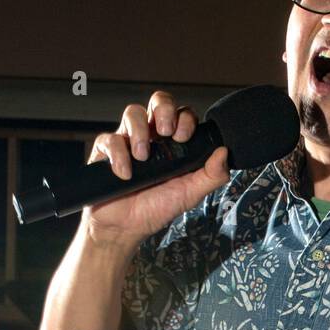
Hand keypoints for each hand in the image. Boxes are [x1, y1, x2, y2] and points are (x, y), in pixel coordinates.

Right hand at [83, 90, 229, 242]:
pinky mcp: (106, 151)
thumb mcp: (190, 194)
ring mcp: (128, 141)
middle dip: (164, 109)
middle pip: (158, 101)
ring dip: (140, 132)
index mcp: (172, 144)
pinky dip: (118, 155)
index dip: (185, 118)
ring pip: (132, 112)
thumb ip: (211, 175)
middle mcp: (151, 137)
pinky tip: (125, 174)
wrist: (125, 228)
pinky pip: (109, 139)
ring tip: (143, 157)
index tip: (184, 137)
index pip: (181, 114)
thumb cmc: (156, 208)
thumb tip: (224, 152)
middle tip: (166, 131)